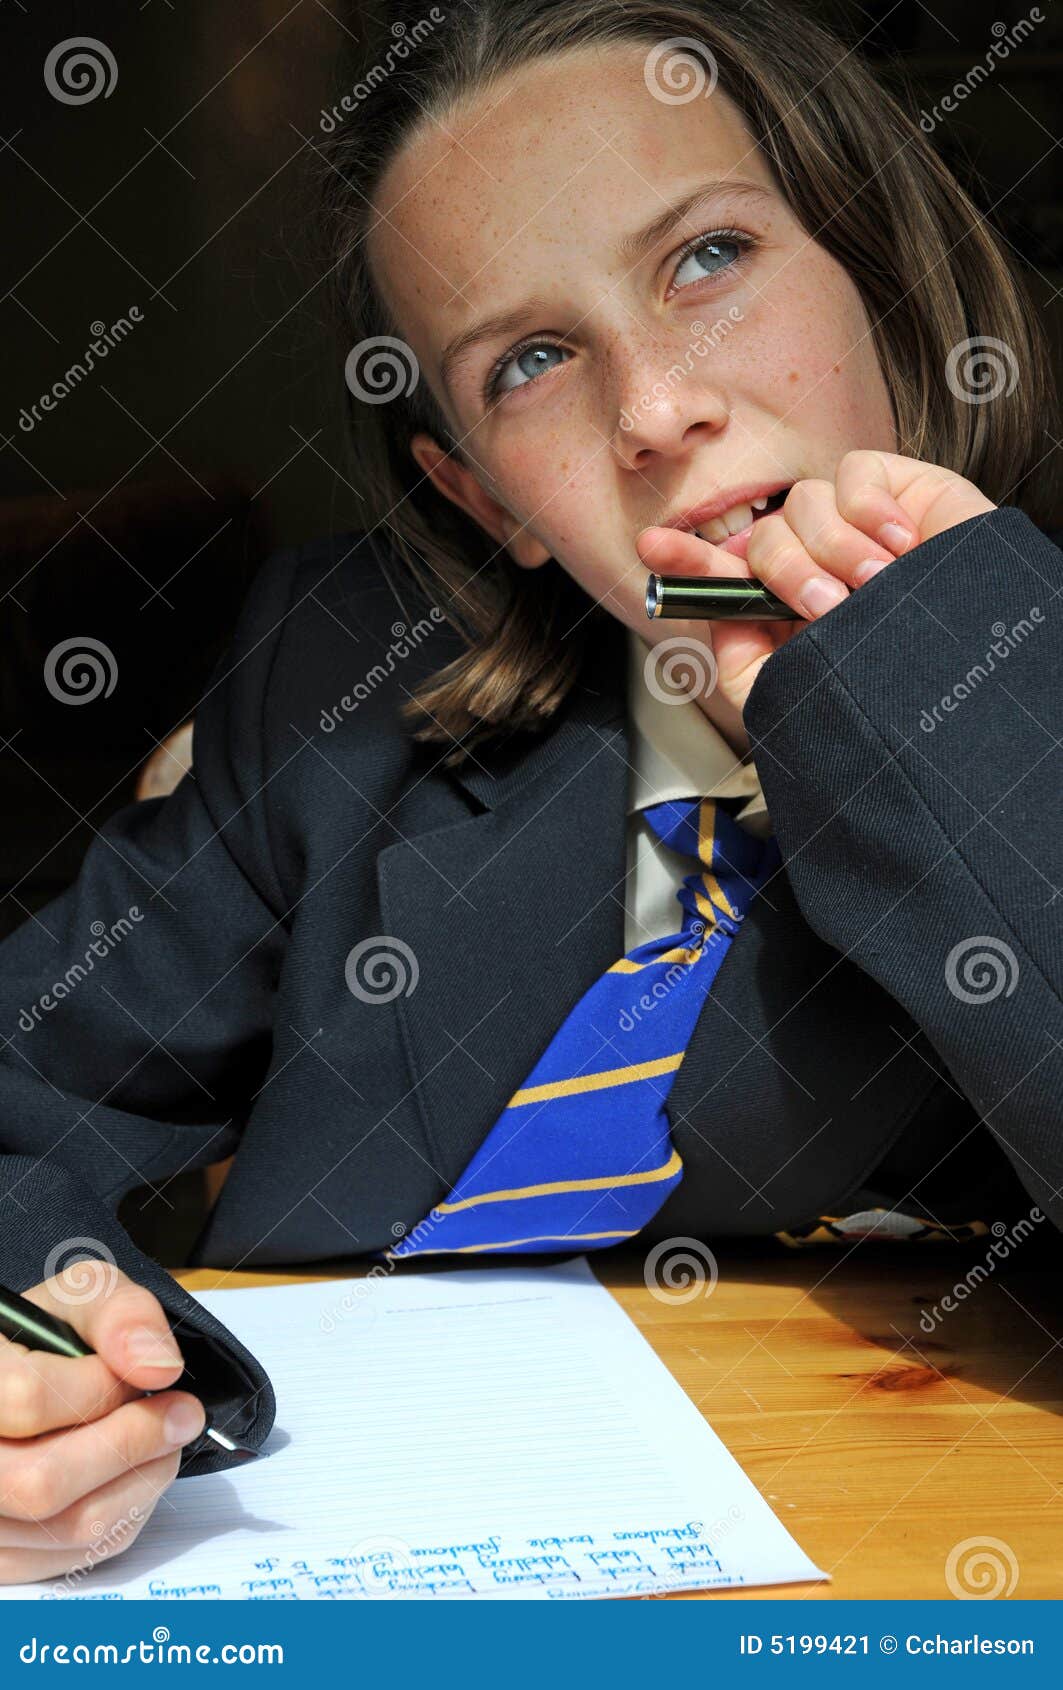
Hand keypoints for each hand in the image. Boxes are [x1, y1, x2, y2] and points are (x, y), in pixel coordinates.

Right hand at [0, 1262, 205, 1586]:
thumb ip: (121, 1314)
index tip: (147, 1376)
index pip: (30, 1399)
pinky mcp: (6, 1559)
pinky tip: (134, 1475)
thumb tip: (160, 1366)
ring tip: (162, 1440)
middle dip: (132, 1444)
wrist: (22, 1378)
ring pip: (67, 1527)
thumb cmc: (46, 1338)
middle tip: (181, 1414)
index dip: (102, 1388)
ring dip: (140, 1481)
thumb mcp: (80, 1296)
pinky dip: (124, 1516)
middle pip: (42, 1484)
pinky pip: (76, 1558)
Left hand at [636, 450, 995, 715]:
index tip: (652, 549)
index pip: (725, 575)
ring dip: (836, 552)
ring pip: (804, 504)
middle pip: (762, 537)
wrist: (972, 679)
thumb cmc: (897, 692)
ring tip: (877, 588)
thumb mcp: (802, 692)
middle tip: (827, 608)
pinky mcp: (899, 490)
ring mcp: (856, 526)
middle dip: (785, 571)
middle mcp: (818, 564)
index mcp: (790, 609)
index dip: (686, 558)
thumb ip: (746, 663)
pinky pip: (854, 475)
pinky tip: (902, 547)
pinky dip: (871, 512)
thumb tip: (716, 614)